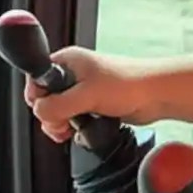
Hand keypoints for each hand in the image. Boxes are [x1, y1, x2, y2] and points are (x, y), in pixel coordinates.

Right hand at [24, 47, 152, 141]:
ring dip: (61, 124)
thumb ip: (56, 105)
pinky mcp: (92, 104)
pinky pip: (72, 118)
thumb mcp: (85, 95)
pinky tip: (82, 131)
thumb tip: (39, 113)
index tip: (47, 110)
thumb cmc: (128, 84)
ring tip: (72, 129)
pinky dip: (73, 127)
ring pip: (58, 111)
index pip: (36, 79)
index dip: (38, 97)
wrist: (156, 95)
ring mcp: (83, 89)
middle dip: (50, 116)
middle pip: (45, 98)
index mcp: (67, 61)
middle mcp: (73, 73)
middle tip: (62, 124)